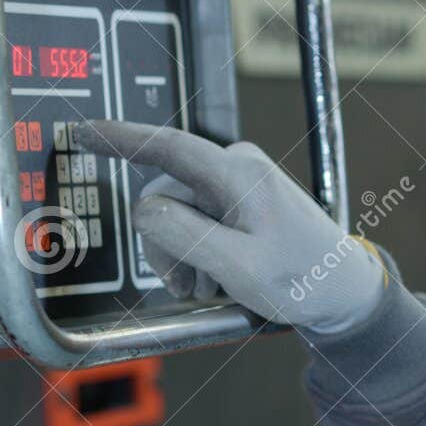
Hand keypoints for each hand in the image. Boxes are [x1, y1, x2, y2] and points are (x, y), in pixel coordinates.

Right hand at [73, 121, 385, 331]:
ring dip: (182, 254)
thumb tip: (143, 209)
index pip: (168, 147)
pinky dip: (197, 251)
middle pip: (166, 197)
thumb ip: (185, 236)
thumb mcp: (239, 268)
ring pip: (178, 213)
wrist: (345, 292)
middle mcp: (237, 167)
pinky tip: (216, 278)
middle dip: (166, 244)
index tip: (81, 133)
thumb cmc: (304, 281)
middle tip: (188, 287)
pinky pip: (198, 219)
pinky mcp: (242, 198)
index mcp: (239, 174)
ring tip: (207, 287)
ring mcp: (240, 182)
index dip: (119, 139)